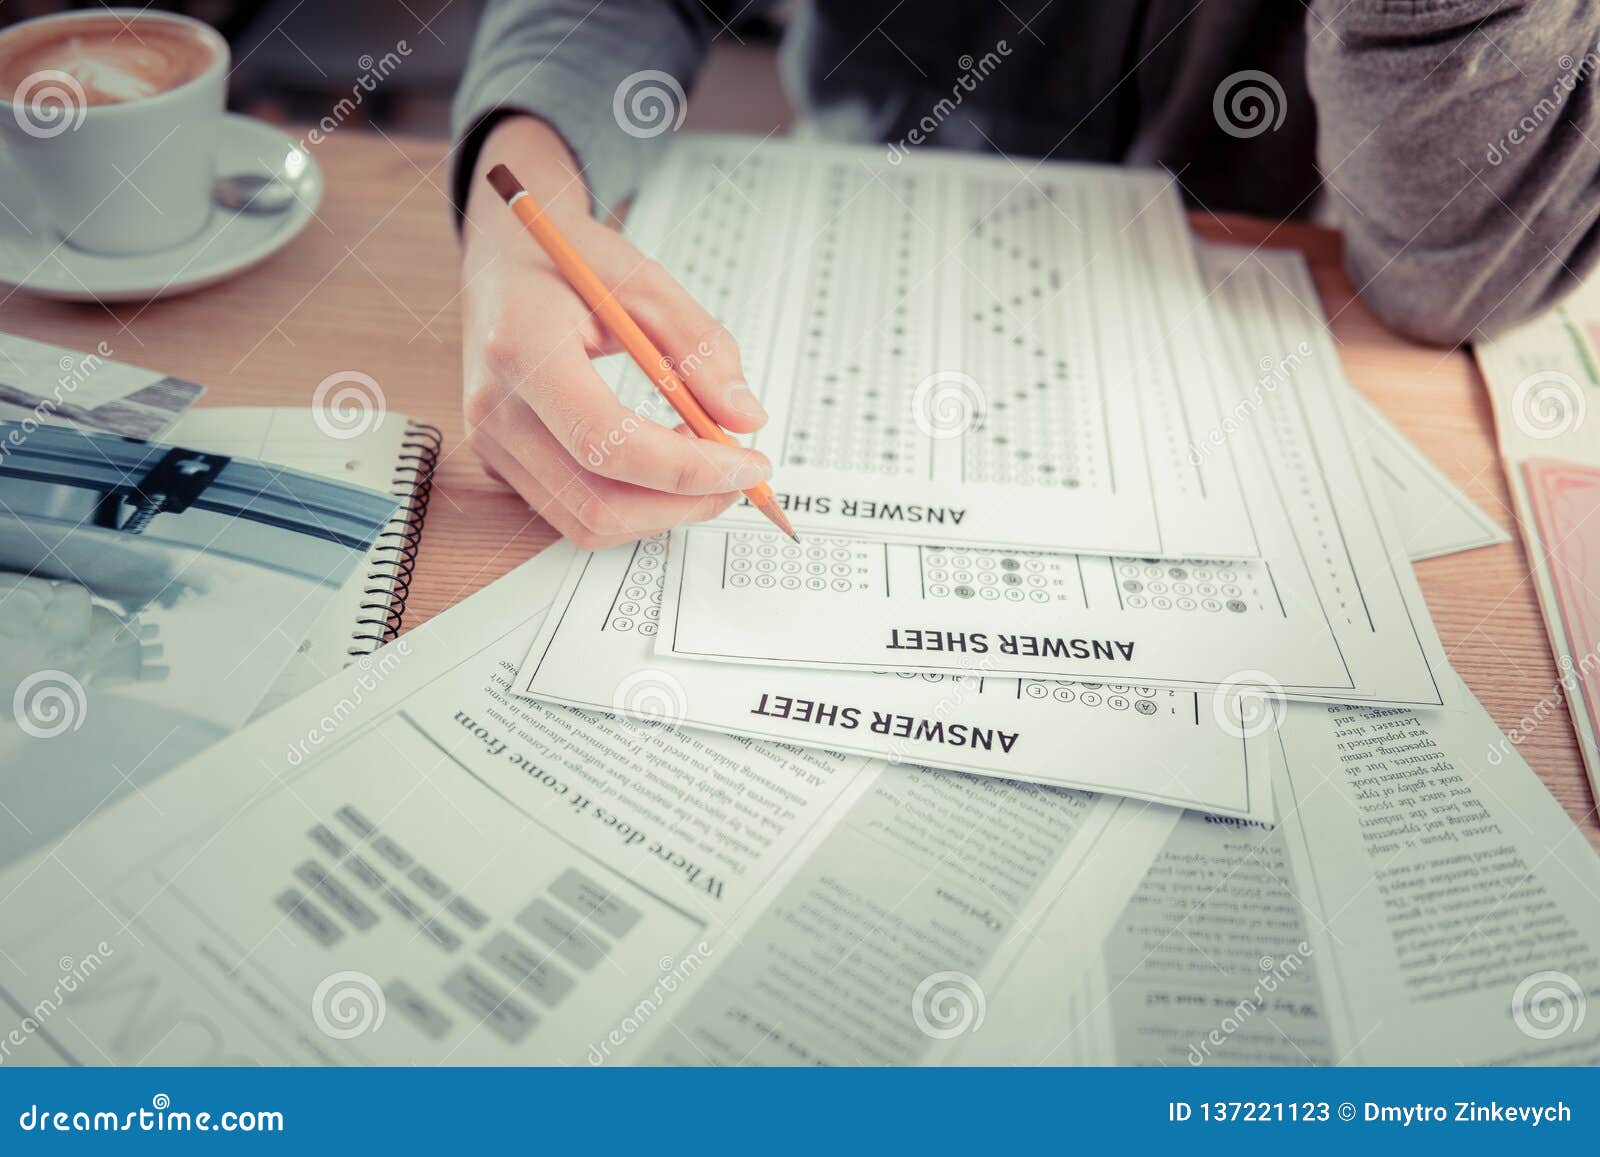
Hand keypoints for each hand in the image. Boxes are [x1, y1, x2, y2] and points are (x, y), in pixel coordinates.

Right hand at [460, 116, 770, 550]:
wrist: (504, 257)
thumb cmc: (572, 262)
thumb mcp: (645, 281)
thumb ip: (700, 348)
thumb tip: (745, 419)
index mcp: (523, 348)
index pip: (607, 440)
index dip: (688, 468)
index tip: (750, 463)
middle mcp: (495, 407)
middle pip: (599, 502)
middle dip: (685, 502)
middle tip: (740, 474)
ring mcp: (490, 442)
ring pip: (588, 525)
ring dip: (662, 511)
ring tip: (701, 459)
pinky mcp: (499, 462)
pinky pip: (572, 514)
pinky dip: (631, 506)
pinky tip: (659, 461)